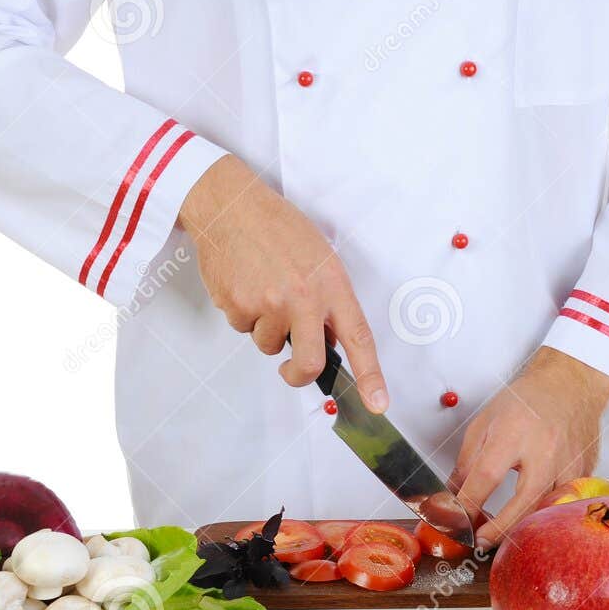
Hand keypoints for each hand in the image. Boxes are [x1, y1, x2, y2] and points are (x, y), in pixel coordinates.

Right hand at [179, 156, 388, 410]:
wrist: (231, 206)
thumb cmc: (277, 228)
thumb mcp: (319, 258)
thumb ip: (328, 300)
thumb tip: (328, 340)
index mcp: (332, 285)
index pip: (358, 338)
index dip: (370, 376)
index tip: (378, 403)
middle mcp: (304, 298)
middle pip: (310, 364)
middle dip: (298, 374)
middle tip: (290, 367)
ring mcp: (270, 304)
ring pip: (268, 345)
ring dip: (265, 327)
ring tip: (261, 288)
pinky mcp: (239, 306)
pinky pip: (242, 328)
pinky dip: (242, 313)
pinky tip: (242, 282)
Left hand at [449, 349, 608, 548]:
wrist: (570, 385)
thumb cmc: (526, 401)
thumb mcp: (484, 424)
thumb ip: (466, 463)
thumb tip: (452, 496)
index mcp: (513, 433)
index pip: (486, 478)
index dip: (468, 504)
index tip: (457, 521)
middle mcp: (545, 450)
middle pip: (523, 502)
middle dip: (499, 529)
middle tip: (480, 541)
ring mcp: (569, 463)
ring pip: (547, 509)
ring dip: (523, 527)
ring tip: (503, 535)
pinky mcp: (585, 472)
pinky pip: (565, 503)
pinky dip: (547, 515)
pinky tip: (532, 520)